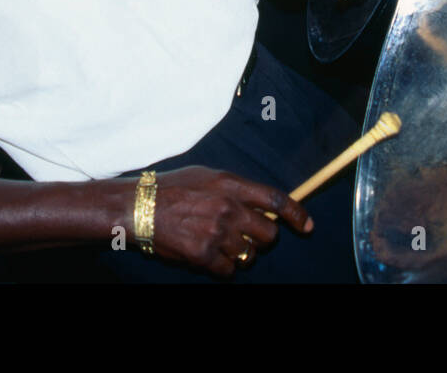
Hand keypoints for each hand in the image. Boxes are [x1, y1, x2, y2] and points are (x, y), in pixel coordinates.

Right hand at [148, 167, 311, 275]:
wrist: (139, 207)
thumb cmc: (173, 188)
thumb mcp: (208, 176)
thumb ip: (236, 189)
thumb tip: (262, 206)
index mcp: (231, 185)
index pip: (276, 200)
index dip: (297, 214)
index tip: (307, 226)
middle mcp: (229, 208)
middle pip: (269, 234)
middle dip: (262, 239)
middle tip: (247, 237)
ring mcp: (217, 232)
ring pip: (249, 254)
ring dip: (240, 253)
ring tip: (220, 244)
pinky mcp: (204, 254)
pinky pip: (229, 269)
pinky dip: (223, 267)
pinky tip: (209, 256)